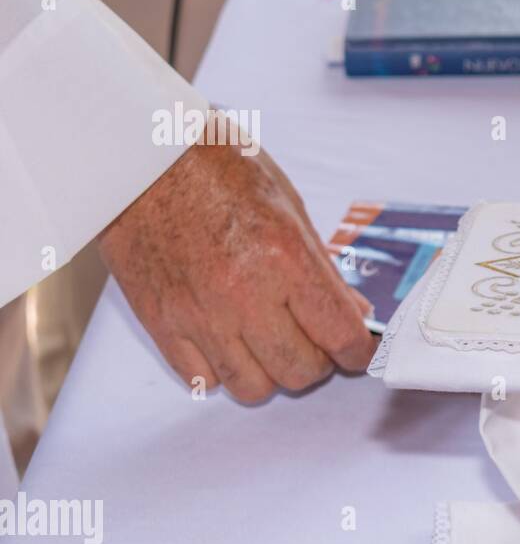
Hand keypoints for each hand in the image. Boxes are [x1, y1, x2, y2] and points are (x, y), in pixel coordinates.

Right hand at [99, 124, 375, 402]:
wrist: (137, 155)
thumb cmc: (215, 167)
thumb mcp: (288, 206)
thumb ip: (321, 268)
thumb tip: (352, 312)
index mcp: (284, 256)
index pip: (340, 335)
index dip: (359, 351)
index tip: (359, 351)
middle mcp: (244, 293)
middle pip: (301, 371)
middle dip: (319, 361)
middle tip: (315, 340)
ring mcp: (199, 314)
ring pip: (254, 388)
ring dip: (272, 372)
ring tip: (271, 343)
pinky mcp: (162, 323)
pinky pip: (205, 380)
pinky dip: (225, 370)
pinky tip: (230, 342)